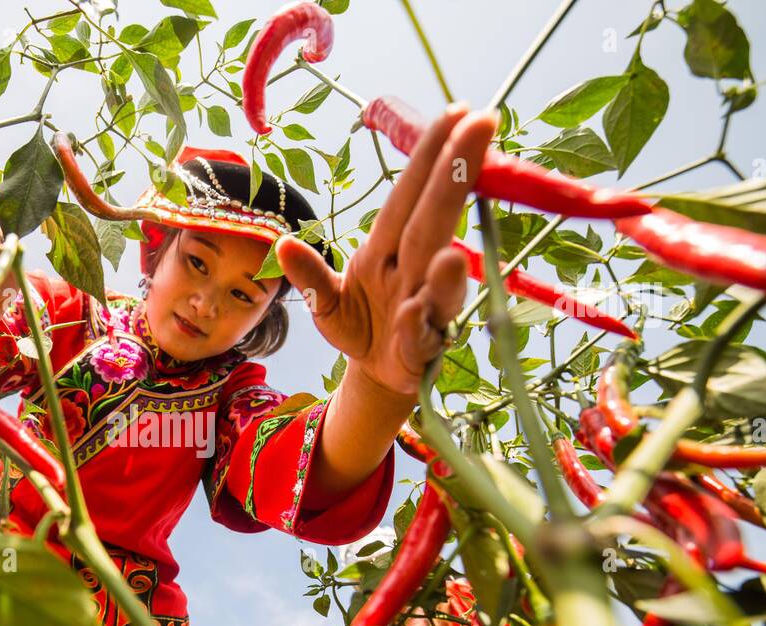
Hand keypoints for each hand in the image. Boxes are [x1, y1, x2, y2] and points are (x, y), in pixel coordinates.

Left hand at [276, 104, 497, 397]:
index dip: (431, 156)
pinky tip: (413, 313)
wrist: (375, 373)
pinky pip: (419, 336)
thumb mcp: (326, 301)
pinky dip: (416, 325)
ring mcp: (422, 309)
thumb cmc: (360, 323)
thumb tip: (282, 246)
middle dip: (455, 175)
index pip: (409, 195)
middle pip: (433, 221)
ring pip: (438, 283)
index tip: (459, 111)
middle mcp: (412, 271)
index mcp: (387, 248)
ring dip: (445, 268)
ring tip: (450, 251)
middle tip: (483, 123)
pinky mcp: (420, 351)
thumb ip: (310, 276)